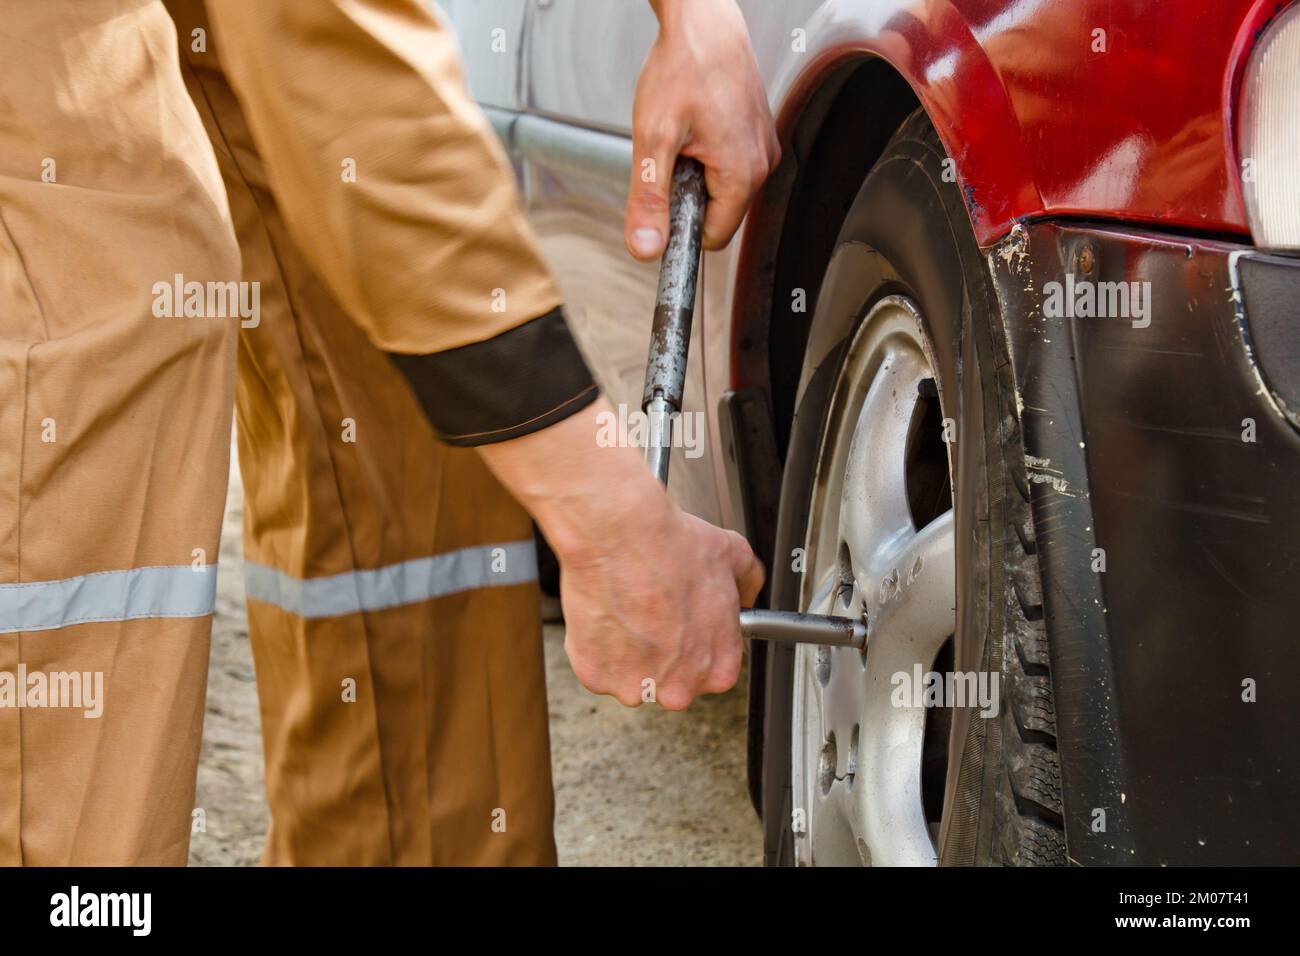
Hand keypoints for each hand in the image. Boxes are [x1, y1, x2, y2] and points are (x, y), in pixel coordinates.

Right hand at [476, 398, 764, 709]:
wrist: (619, 535)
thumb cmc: (671, 547)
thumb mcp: (733, 556)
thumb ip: (748, 584)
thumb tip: (747, 592)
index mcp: (718, 667)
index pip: (711, 671)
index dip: (696, 644)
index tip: (684, 626)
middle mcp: (678, 688)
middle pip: (670, 681)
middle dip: (661, 654)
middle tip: (651, 615)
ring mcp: (634, 686)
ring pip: (630, 677)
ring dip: (626, 653)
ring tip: (626, 611)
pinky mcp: (595, 676)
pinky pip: (596, 667)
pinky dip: (596, 647)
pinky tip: (605, 614)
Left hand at [625, 0, 779, 260]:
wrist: (703, 22)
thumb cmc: (684, 66)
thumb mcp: (654, 138)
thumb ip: (650, 200)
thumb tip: (646, 248)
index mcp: (743, 174)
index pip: (711, 238)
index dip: (681, 223)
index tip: (665, 193)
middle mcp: (762, 164)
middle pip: (718, 213)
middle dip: (688, 193)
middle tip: (673, 150)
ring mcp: (762, 147)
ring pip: (722, 189)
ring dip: (696, 172)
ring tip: (685, 132)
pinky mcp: (756, 134)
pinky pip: (729, 164)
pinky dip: (707, 152)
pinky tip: (697, 122)